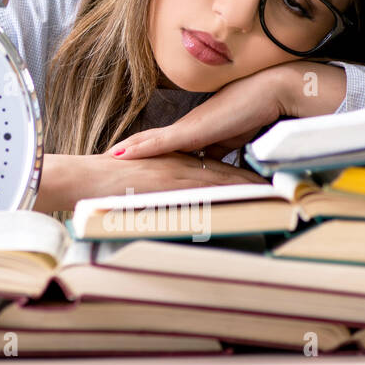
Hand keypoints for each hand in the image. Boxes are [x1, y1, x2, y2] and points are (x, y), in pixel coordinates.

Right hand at [34, 150, 269, 211]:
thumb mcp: (131, 183)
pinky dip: (236, 191)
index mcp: (169, 164)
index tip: (258, 182)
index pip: (210, 168)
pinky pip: (213, 186)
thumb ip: (150, 188)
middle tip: (280, 187)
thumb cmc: (100, 184)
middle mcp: (178, 165)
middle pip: (224, 171)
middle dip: (252, 179)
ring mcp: (178, 172)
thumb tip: (159, 200)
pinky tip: (255, 198)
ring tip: (279, 193)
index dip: (236, 175)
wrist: (84, 177)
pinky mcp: (175, 181)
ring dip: (252, 186)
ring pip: (225, 177)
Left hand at [106, 63, 296, 161]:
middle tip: (110, 160)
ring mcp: (188, 128)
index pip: (167, 144)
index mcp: (198, 130)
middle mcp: (188, 127)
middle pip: (152, 141)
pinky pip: (159, 142)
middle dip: (133, 151)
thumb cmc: (258, 111)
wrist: (271, 92)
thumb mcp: (236, 139)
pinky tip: (120, 154)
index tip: (131, 159)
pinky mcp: (190, 130)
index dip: (149, 151)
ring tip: (107, 157)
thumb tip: (217, 167)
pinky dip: (140, 149)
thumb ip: (225, 152)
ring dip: (129, 150)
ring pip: (149, 141)